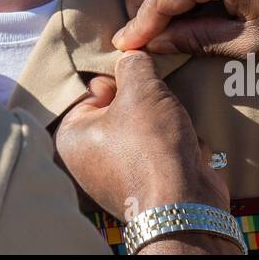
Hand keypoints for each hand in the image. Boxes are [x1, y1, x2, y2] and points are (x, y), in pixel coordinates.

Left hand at [55, 52, 230, 233]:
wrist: (185, 204)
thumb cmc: (151, 145)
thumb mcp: (141, 89)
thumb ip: (133, 64)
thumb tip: (131, 55)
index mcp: (72, 134)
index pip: (91, 88)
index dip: (118, 76)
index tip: (137, 74)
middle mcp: (88, 159)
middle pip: (121, 108)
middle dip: (146, 100)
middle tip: (159, 97)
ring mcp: (118, 174)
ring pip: (145, 128)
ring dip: (165, 120)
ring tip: (175, 120)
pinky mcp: (148, 185)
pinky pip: (162, 151)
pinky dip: (176, 145)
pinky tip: (186, 145)